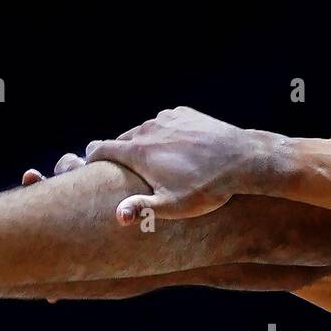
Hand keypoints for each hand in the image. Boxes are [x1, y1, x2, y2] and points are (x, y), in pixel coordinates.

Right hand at [83, 106, 278, 223]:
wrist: (242, 159)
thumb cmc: (207, 188)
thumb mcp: (173, 206)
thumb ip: (142, 209)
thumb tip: (117, 216)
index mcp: (138, 151)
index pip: (100, 149)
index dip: (91, 158)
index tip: (89, 168)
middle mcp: (147, 129)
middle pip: (120, 139)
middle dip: (118, 154)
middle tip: (124, 172)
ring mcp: (166, 118)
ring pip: (143, 131)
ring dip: (143, 145)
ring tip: (154, 164)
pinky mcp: (183, 113)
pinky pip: (164, 124)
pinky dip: (163, 135)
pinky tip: (175, 150)